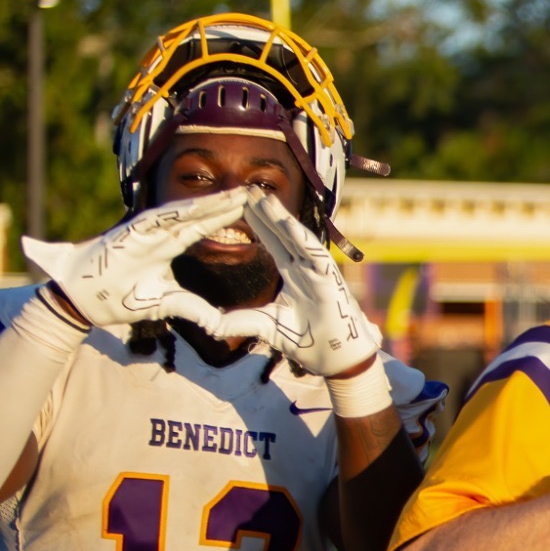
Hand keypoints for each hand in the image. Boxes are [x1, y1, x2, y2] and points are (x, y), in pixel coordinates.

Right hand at [20, 188, 256, 332]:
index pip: (201, 228)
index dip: (224, 218)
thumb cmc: (118, 298)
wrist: (78, 300)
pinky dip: (174, 214)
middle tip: (252, 191)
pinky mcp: (127, 236)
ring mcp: (142, 233)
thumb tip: (219, 322)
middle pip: (196, 216)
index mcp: (166, 246)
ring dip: (206, 204)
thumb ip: (192, 308)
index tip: (249, 208)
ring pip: (180, 214)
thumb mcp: (165, 305)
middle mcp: (157, 235)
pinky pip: (153, 222)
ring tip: (233, 195)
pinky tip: (197, 207)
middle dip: (223, 204)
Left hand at [209, 190, 381, 376]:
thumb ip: (241, 320)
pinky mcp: (331, 280)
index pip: (273, 244)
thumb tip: (211, 323)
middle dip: (265, 212)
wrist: (337, 362)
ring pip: (297, 238)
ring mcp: (320, 272)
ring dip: (280, 217)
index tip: (239, 205)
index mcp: (295, 276)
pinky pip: (315, 254)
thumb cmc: (310, 343)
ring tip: (261, 196)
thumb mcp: (266, 327)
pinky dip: (300, 237)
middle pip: (283, 234)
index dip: (257, 225)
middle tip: (245, 189)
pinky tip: (285, 222)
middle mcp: (307, 269)